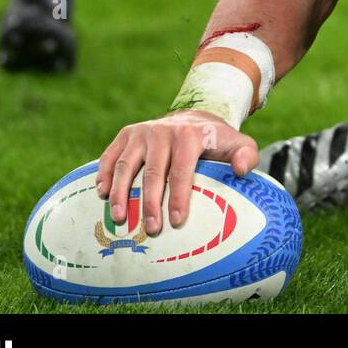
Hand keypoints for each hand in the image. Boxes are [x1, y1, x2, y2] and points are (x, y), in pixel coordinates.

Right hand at [95, 110, 258, 235]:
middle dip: (150, 204)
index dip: (178, 197)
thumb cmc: (215, 140)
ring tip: (120, 218)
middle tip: (150, 230)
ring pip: (126, 165)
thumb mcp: (238, 144)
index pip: (181, 171)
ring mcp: (142, 132)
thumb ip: (246, 155)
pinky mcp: (126, 134)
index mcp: (189, 136)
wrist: (193, 117)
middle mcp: (163, 131)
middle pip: (152, 173)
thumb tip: (240, 170)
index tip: (176, 221)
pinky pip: (110, 155)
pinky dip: (103, 175)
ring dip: (120, 193)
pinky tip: (102, 195)